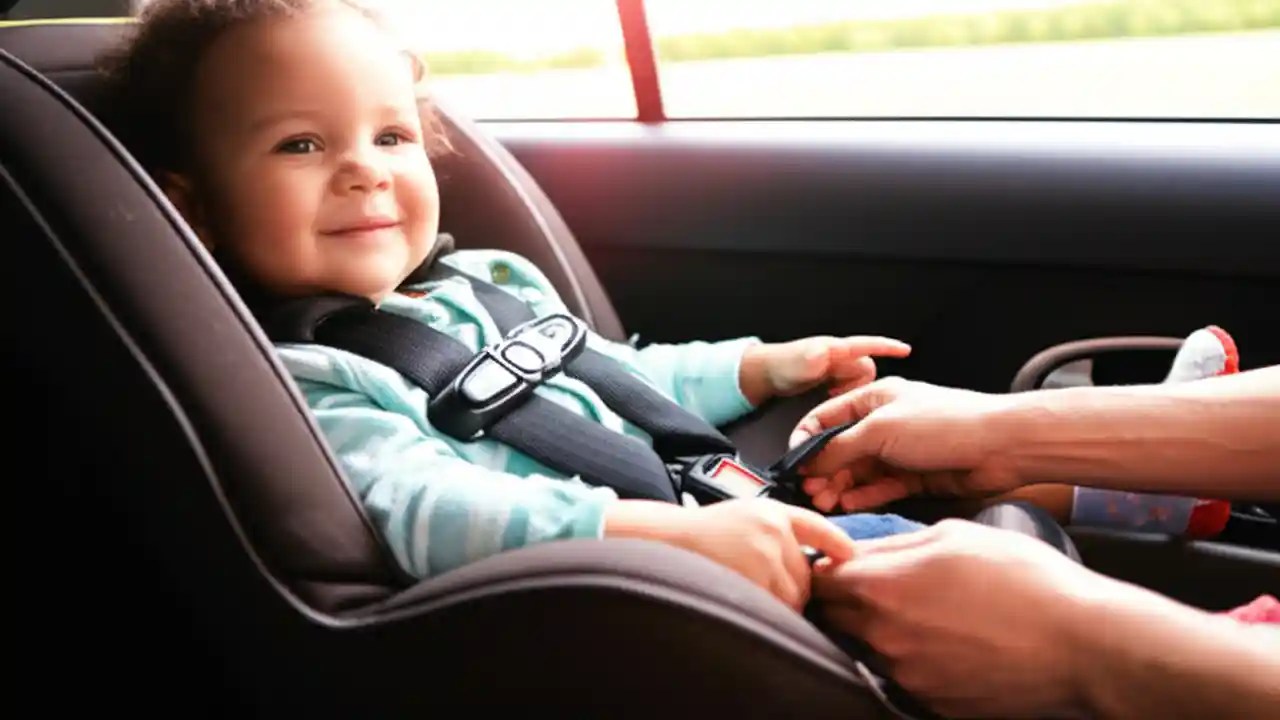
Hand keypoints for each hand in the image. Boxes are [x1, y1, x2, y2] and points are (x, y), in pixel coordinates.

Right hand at [610, 498, 856, 609]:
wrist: (666, 539)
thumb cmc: (700, 532)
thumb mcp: (742, 516)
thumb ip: (773, 532)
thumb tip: (804, 565)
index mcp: (773, 512)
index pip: (818, 528)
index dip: (837, 544)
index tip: (849, 557)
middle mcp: (775, 531)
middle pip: (806, 574)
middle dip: (794, 589)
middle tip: (767, 592)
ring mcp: (765, 557)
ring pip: (794, 596)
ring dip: (782, 605)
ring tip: (754, 599)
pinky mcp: (754, 581)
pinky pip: (776, 609)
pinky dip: (768, 614)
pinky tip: (749, 607)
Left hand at [739, 335, 911, 405]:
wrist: (764, 377)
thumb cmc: (780, 366)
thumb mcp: (795, 363)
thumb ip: (808, 360)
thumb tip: (821, 356)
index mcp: (836, 351)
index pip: (868, 345)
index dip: (888, 348)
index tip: (906, 350)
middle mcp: (840, 361)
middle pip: (867, 373)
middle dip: (862, 389)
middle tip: (847, 402)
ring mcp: (837, 374)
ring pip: (860, 387)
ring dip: (853, 400)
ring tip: (838, 408)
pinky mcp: (833, 387)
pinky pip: (850, 395)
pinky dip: (847, 405)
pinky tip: (839, 414)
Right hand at [789, 377, 1021, 511]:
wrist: (1001, 445)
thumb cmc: (944, 423)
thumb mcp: (881, 429)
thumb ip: (842, 448)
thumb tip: (811, 463)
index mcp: (874, 399)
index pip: (827, 417)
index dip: (806, 440)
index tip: (794, 464)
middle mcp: (885, 424)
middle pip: (841, 449)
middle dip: (823, 470)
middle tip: (811, 492)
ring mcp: (900, 451)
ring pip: (860, 472)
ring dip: (841, 486)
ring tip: (827, 503)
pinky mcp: (916, 476)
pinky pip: (882, 487)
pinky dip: (864, 496)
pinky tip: (850, 505)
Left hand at [813, 520, 1110, 718]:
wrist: (1080, 642)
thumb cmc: (1024, 579)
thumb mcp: (955, 536)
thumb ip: (895, 545)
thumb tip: (860, 552)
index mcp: (882, 587)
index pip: (820, 580)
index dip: (828, 569)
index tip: (842, 566)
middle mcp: (882, 635)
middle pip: (835, 618)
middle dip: (848, 602)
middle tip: (883, 590)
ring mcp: (904, 675)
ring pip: (868, 649)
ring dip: (881, 633)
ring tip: (927, 617)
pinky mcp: (928, 703)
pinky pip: (902, 677)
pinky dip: (914, 661)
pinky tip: (948, 645)